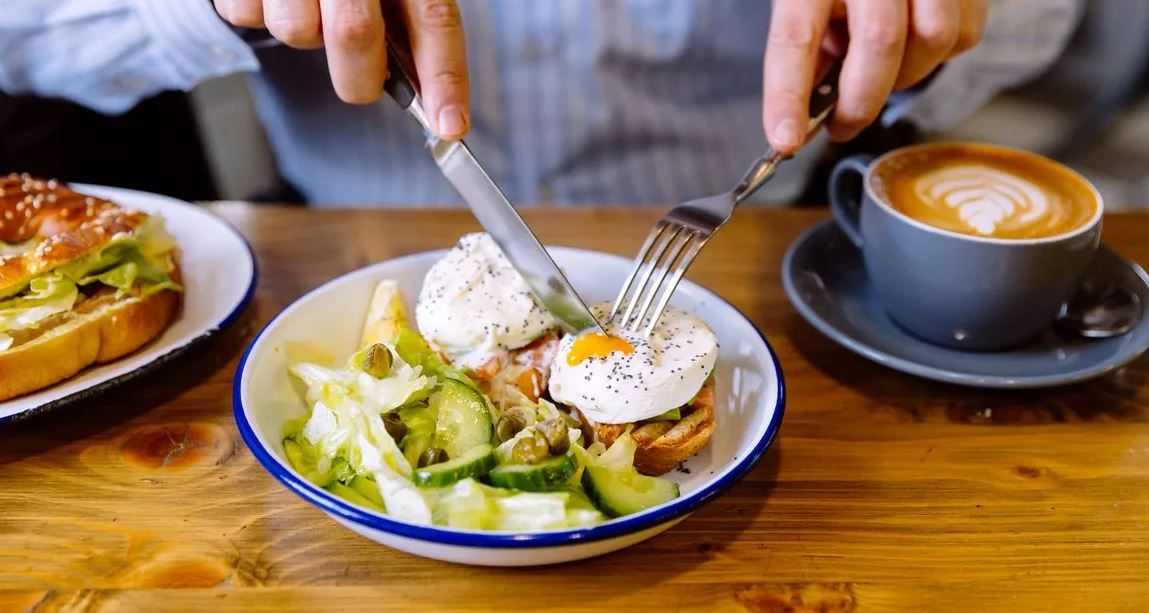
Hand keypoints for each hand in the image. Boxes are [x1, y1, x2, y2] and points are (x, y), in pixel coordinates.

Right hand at [215, 0, 469, 138]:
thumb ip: (408, 29)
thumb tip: (433, 102)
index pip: (433, 18)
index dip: (444, 76)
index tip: (449, 125)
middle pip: (354, 33)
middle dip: (359, 77)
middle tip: (363, 81)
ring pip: (296, 30)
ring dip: (304, 34)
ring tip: (309, 3)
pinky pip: (248, 17)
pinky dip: (260, 15)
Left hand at [762, 0, 986, 152]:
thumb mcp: (807, 6)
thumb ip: (804, 59)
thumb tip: (796, 127)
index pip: (797, 35)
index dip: (789, 93)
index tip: (786, 139)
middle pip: (880, 40)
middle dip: (861, 101)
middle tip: (842, 125)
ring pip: (934, 36)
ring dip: (906, 76)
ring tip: (882, 72)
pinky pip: (964, 34)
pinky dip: (938, 56)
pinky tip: (914, 44)